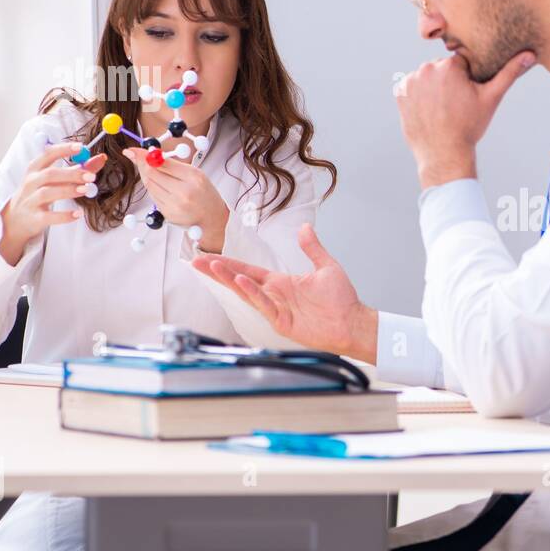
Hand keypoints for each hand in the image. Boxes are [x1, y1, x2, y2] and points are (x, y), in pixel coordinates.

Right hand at [0, 142, 106, 265]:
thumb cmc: (39, 195)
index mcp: (35, 170)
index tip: (81, 147)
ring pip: (47, 193)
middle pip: (50, 174)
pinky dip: (64, 215)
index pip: (48, 155)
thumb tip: (100, 158)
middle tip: (91, 176)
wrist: (16, 220)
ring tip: (86, 190)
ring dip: (68, 190)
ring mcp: (30, 201)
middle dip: (71, 174)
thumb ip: (76, 170)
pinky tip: (78, 214)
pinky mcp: (34, 218)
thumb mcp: (53, 181)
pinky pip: (49, 216)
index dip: (64, 150)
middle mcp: (30, 183)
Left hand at [122, 147, 228, 250]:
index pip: (161, 164)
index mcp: (193, 177)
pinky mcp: (167, 214)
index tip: (133, 150)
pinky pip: (153, 197)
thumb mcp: (195, 174)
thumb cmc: (205, 193)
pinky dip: (152, 188)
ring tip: (148, 169)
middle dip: (141, 163)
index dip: (144, 156)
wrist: (212, 219)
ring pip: (149, 185)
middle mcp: (184, 192)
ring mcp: (174, 205)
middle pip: (152, 174)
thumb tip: (149, 154)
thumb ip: (172, 165)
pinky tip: (158, 185)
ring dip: (146, 175)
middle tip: (134, 155)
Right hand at [190, 222, 378, 361]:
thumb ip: (312, 248)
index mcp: (281, 283)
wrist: (352, 323)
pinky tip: (241, 281)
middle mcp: (274, 295)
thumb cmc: (342, 300)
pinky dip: (253, 293)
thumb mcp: (326, 266)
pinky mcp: (282, 321)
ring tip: (212, 266)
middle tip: (196, 260)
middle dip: (218, 270)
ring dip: (229, 279)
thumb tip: (305, 227)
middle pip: (240, 279)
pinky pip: (264, 305)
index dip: (229, 263)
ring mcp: (276, 308)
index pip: (248, 269)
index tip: (209, 255)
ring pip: (247, 292)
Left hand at [395, 50, 535, 188]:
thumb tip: (530, 55)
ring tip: (442, 109)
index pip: (461, 63)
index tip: (468, 95)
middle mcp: (426, 69)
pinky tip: (429, 110)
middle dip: (450, 82)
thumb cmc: (469, 127)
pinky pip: (412, 87)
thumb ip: (509, 73)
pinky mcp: (400, 93)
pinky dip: (419, 95)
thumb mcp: (491, 99)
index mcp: (449, 66)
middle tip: (456, 105)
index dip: (467, 79)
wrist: (443, 154)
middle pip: (443, 68)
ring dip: (434, 87)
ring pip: (428, 77)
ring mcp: (410, 81)